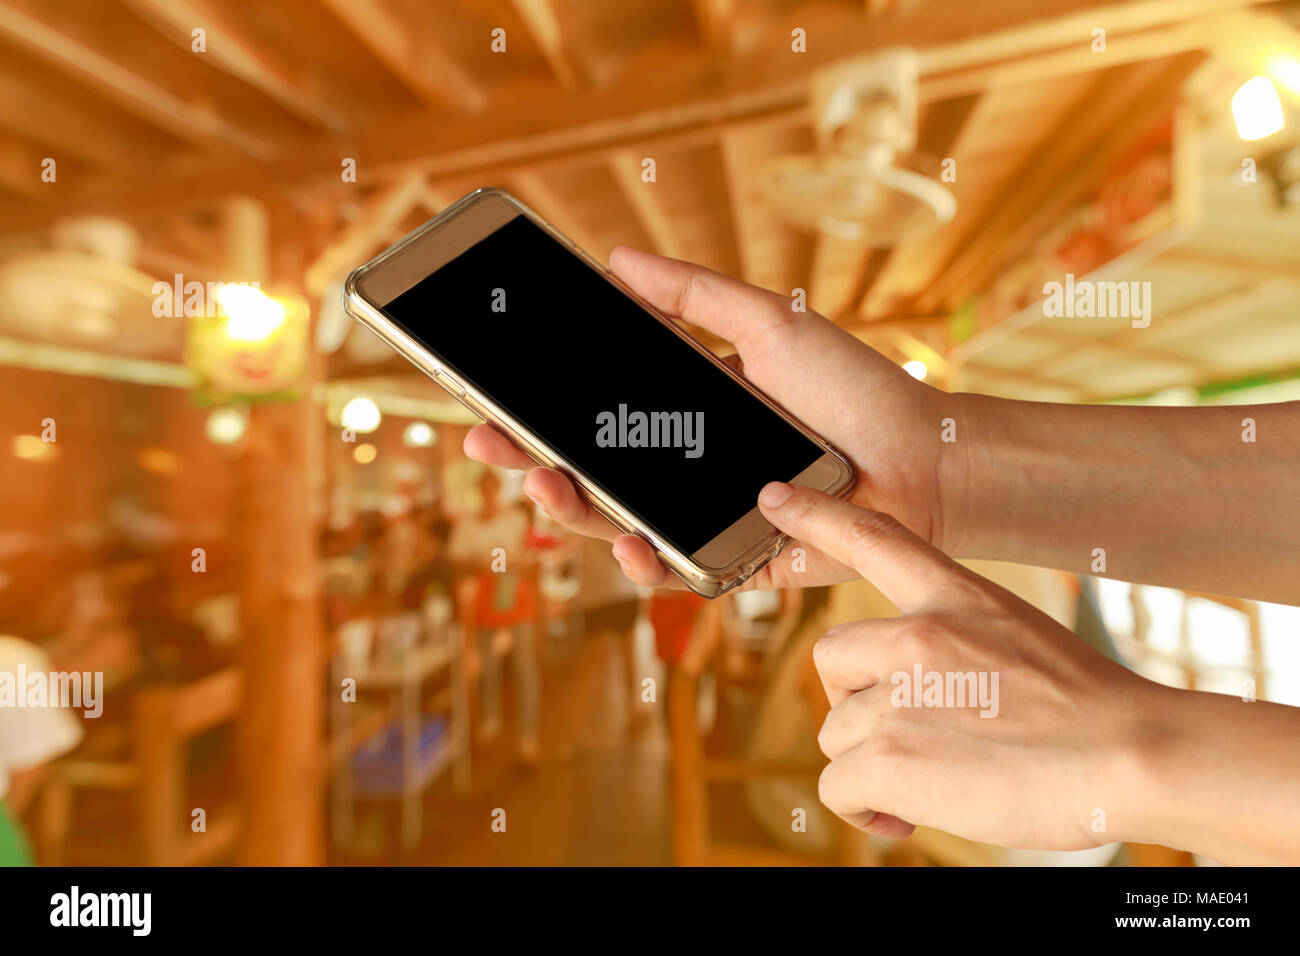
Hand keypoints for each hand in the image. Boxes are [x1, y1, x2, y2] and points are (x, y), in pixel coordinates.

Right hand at [465, 246, 962, 588]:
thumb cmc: (853, 390)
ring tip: (542, 484)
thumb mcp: (768, 325)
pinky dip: (645, 562)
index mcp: (682, 413)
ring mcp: (702, 518)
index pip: (593, 413)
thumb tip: (615, 259)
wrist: (922, 459)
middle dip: (530, 459)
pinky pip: (675, 570)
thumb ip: (692, 295)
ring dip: (571, 510)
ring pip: (616, 524)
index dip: (540, 410)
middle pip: (588, 471)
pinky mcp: (731, 562)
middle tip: (487, 440)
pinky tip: (629, 542)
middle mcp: (682, 468)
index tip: (491, 394)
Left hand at [757, 480, 1160, 850]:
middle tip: (906, 734)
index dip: (815, 512)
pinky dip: (867, 806)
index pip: (871, 536)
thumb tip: (898, 697)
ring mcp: (896, 695)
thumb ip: (952, 645)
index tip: (774, 496)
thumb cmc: (1087, 711)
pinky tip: (909, 811)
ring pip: (836, 732)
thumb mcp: (1017, 636)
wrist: (1132, 758)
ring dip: (872, 762)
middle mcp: (915, 634)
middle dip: (855, 702)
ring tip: (935, 778)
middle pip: (831, 660)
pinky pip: (837, 783)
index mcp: (954, 596)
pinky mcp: (887, 756)